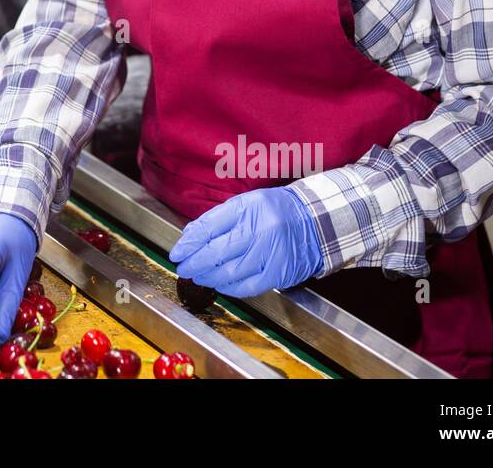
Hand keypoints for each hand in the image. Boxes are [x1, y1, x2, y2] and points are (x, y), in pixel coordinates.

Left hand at [168, 187, 323, 297]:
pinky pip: (247, 286)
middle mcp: (258, 229)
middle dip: (194, 263)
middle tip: (184, 268)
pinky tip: (220, 285)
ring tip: (198, 277)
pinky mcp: (279, 272)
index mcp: (246, 207)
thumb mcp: (246, 204)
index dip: (188, 243)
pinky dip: (230, 288)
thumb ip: (218, 219)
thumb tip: (190, 238)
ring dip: (208, 277)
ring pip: (229, 272)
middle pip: (215, 251)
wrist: (315, 221)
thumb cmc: (276, 211)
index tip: (177, 253)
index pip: (208, 227)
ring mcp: (269, 253)